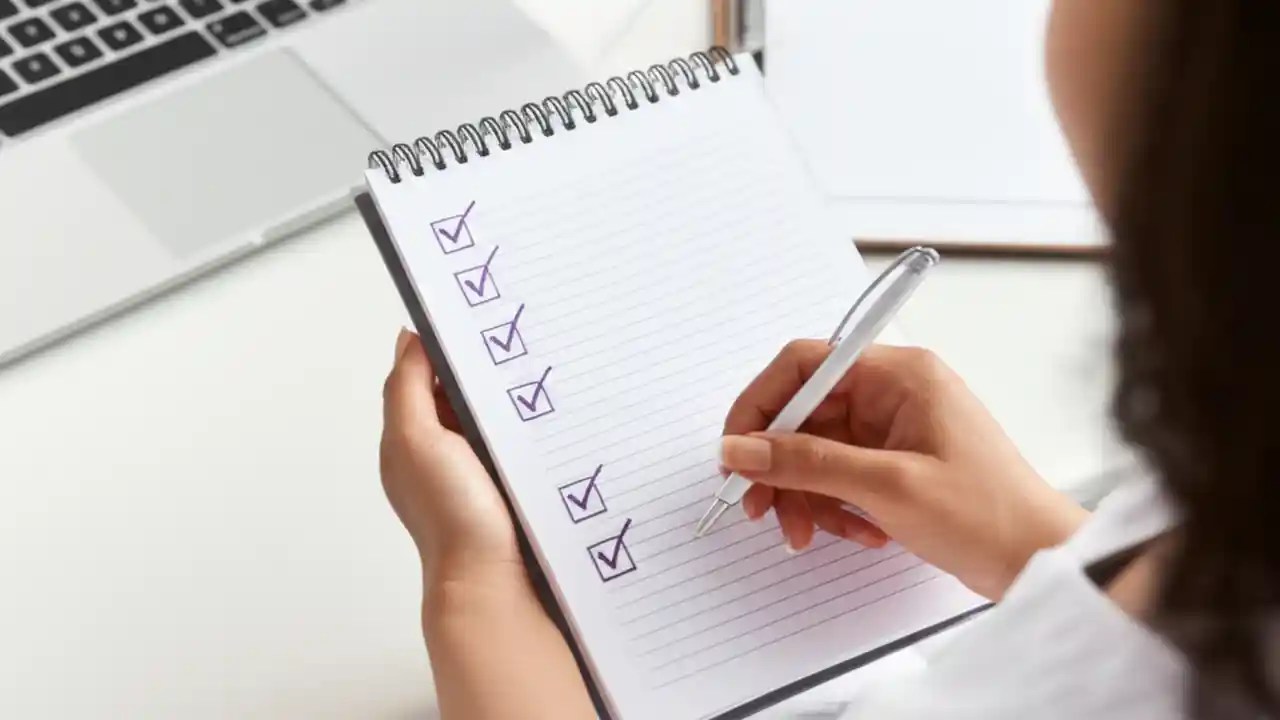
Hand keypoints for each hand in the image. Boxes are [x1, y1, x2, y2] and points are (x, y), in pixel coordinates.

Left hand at [381, 328, 521, 586]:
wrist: (492, 577)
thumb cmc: (450, 514)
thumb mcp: (414, 439)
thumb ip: (406, 387)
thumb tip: (409, 338)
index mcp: (408, 435)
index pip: (419, 374)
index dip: (439, 344)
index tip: (470, 316)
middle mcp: (438, 449)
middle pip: (456, 390)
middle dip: (478, 366)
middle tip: (510, 337)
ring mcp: (473, 466)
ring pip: (488, 411)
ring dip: (505, 393)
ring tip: (531, 368)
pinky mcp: (506, 479)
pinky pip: (513, 436)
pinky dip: (523, 421)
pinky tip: (542, 411)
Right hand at [720, 341, 1087, 599]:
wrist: (1038, 561)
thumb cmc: (986, 514)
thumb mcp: (887, 486)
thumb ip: (805, 463)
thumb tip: (739, 450)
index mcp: (898, 374)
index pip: (803, 365)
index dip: (760, 405)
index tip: (735, 452)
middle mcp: (892, 392)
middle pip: (803, 413)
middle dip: (779, 465)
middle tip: (760, 509)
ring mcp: (892, 429)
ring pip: (814, 450)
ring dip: (803, 495)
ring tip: (809, 535)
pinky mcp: (894, 463)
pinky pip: (838, 476)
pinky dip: (833, 507)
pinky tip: (858, 534)